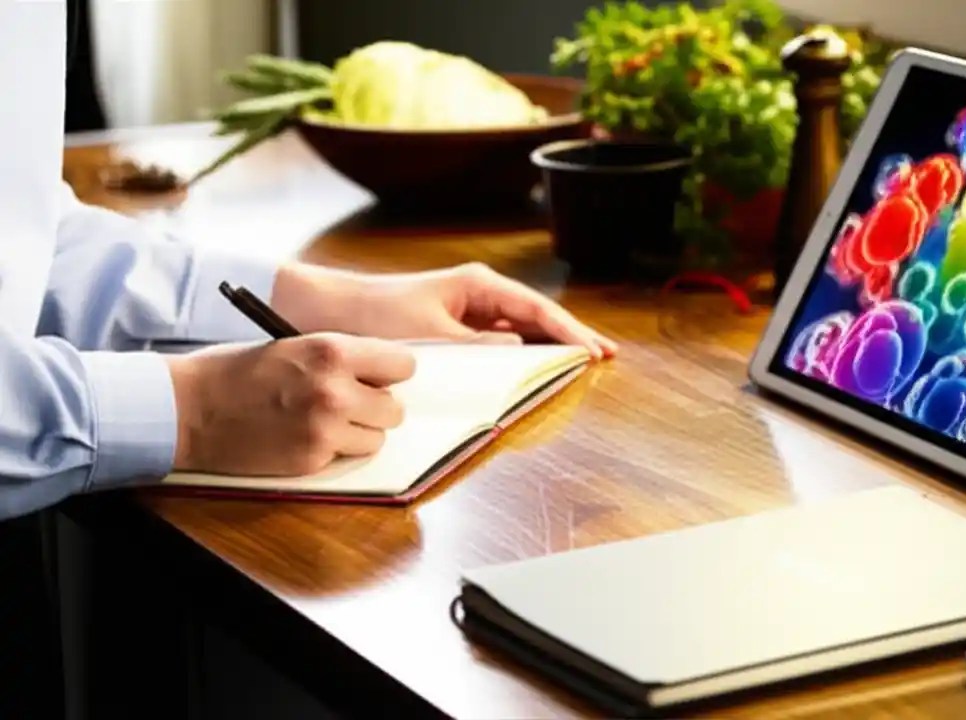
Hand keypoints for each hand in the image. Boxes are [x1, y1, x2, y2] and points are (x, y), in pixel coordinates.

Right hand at [165, 333, 416, 475]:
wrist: (188, 408)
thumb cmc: (235, 371)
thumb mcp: (294, 345)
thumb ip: (338, 358)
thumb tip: (378, 372)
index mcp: (332, 351)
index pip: (403, 364)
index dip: (389, 372)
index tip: (376, 375)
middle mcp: (336, 390)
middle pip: (395, 408)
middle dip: (375, 406)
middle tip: (347, 402)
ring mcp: (325, 429)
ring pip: (376, 438)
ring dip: (358, 433)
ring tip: (323, 421)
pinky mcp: (312, 460)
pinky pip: (345, 457)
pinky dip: (331, 451)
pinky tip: (301, 436)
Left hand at [271, 262, 618, 359]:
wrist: (330, 309)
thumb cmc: (376, 315)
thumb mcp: (429, 335)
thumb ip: (478, 345)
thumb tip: (520, 348)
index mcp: (477, 285)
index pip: (537, 310)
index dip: (569, 332)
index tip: (594, 352)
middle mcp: (478, 294)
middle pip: (537, 316)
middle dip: (571, 334)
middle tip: (607, 355)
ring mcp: (468, 310)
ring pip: (522, 328)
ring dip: (550, 344)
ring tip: (583, 360)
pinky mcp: (455, 327)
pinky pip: (500, 340)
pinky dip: (523, 351)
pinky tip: (539, 364)